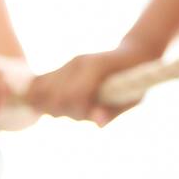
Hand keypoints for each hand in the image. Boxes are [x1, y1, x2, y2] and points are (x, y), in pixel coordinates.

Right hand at [25, 39, 160, 126]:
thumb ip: (113, 111)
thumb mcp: (133, 98)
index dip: (80, 112)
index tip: (94, 116)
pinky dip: (43, 98)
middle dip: (68, 113)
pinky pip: (41, 84)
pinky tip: (56, 104)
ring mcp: (69, 64)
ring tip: (76, 109)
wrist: (134, 54)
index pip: (72, 96)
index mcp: (95, 67)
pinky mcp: (65, 67)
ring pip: (44, 92)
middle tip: (86, 114)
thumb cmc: (138, 80)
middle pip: (55, 98)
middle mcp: (77, 63)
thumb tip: (98, 124)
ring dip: (56, 108)